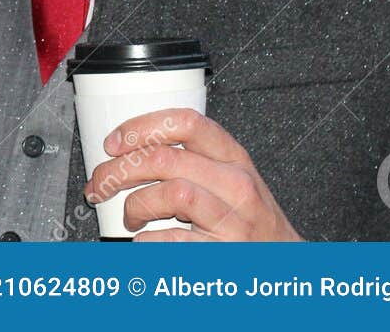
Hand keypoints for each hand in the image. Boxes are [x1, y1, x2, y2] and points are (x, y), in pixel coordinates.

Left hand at [84, 108, 302, 240]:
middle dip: (118, 171)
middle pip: (164, 159)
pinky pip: (173, 240)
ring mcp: (234, 219)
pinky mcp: (225, 252)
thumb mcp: (229, 178)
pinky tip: (145, 242)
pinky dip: (148, 241)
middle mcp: (237, 183)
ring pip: (170, 193)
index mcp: (233, 157)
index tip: (113, 143)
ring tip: (130, 218)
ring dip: (135, 205)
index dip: (140, 128)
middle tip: (101, 185)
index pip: (185, 122)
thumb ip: (190, 159)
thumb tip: (129, 153)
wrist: (288, 266)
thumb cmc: (251, 221)